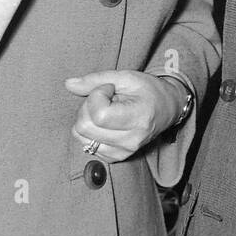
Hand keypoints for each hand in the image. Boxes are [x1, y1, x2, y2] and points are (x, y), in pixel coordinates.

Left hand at [64, 71, 183, 160]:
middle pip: (85, 126)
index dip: (97, 95)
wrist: (167, 109)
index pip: (99, 115)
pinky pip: (86, 146)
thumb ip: (96, 79)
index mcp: (139, 119)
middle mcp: (131, 141)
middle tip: (105, 98)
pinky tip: (105, 122)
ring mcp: (123, 152)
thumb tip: (69, 84)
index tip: (109, 88)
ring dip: (87, 119)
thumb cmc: (149, 90)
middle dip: (88, 106)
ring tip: (105, 109)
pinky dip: (89, 131)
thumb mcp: (126, 77)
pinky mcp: (115, 157)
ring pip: (81, 137)